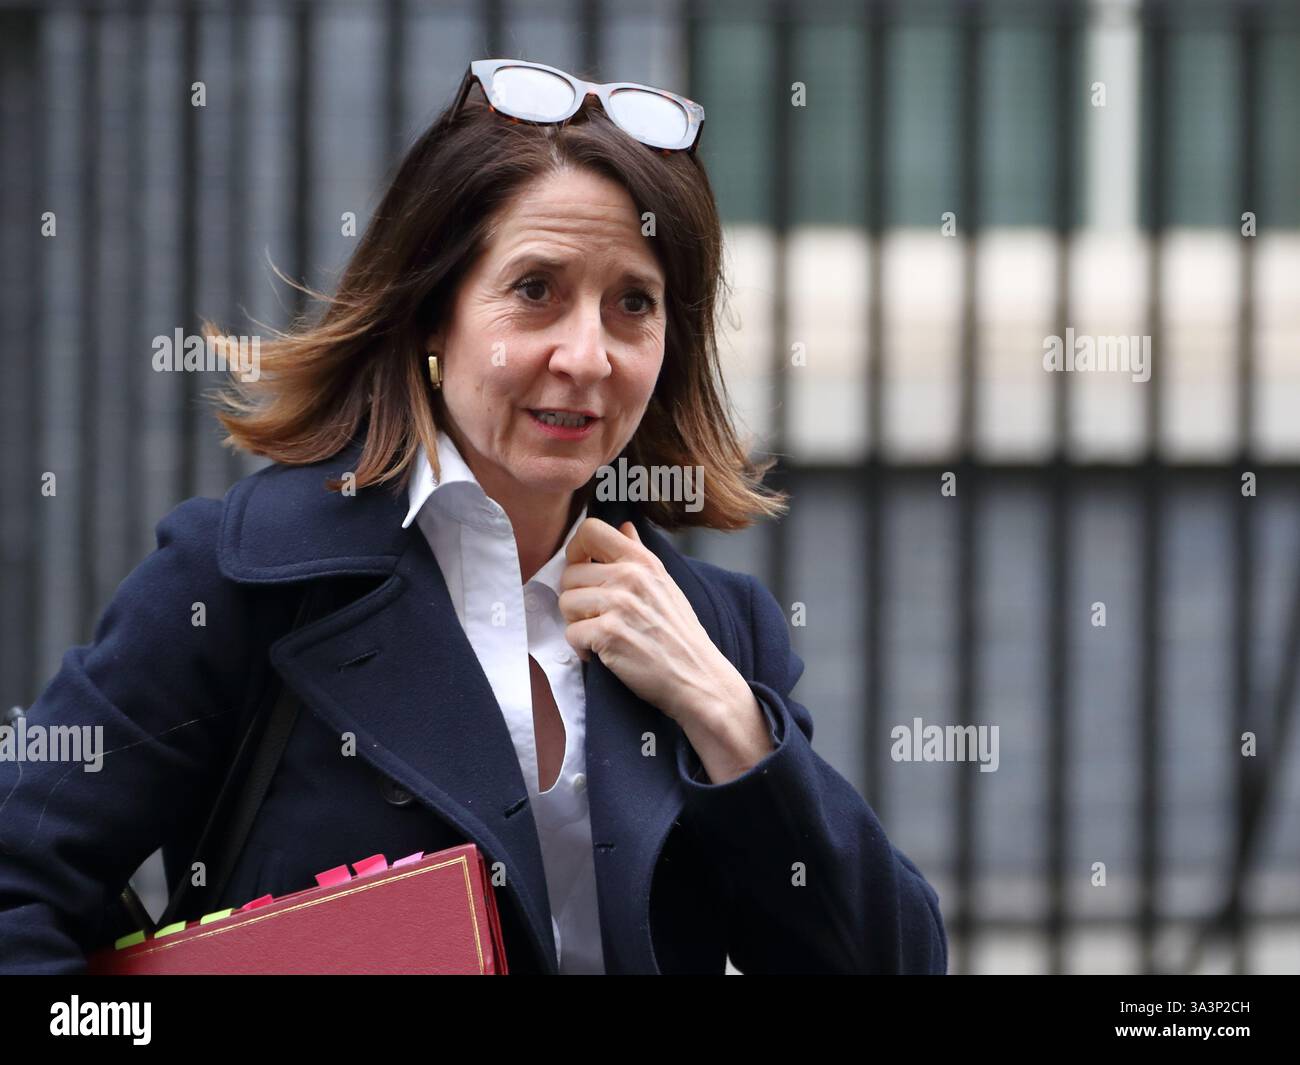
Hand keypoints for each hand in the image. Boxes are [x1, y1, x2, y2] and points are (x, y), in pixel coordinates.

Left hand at [558, 517, 745, 724]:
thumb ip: (639, 554)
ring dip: (578, 623)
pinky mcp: (608, 634)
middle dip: (577, 598)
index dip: (576, 550)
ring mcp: (618, 605)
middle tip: (598, 617)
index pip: (590, 531)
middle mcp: (629, 577)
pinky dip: (583, 649)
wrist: (697, 677)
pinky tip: (605, 653)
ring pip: (566, 603)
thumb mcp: (665, 584)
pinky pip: (571, 633)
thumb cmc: (681, 635)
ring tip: (602, 634)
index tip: (583, 568)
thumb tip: (624, 527)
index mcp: (642, 561)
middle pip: (570, 574)